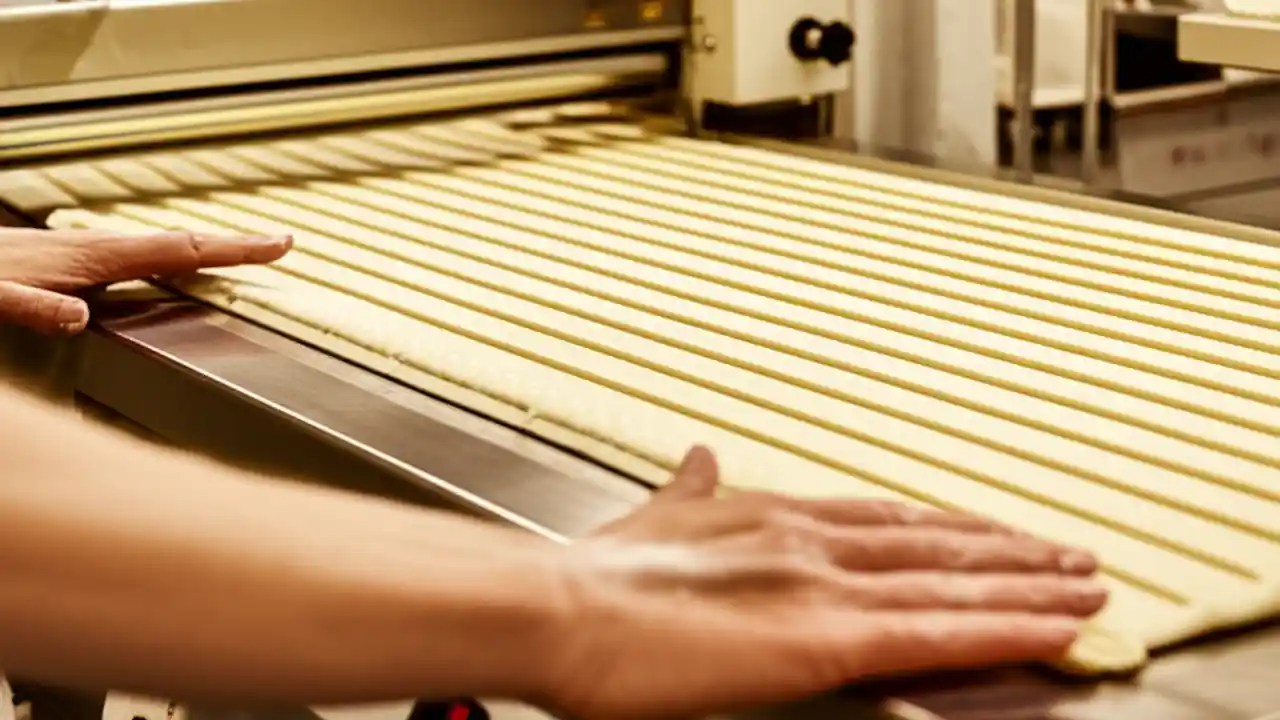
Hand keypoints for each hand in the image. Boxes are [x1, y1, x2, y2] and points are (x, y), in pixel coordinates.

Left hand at [0, 227, 290, 334]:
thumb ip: (30, 306)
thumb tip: (79, 316)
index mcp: (92, 258)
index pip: (177, 250)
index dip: (233, 249)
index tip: (280, 243)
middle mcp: (96, 249)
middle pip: (182, 243)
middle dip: (235, 245)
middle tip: (283, 243)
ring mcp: (87, 255)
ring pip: (163, 248)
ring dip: (208, 250)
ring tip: (244, 254)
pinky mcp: (75, 265)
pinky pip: (142, 261)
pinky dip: (174, 263)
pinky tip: (176, 272)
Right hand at [545, 447, 1105, 719]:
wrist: (561, 605)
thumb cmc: (595, 575)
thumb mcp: (653, 516)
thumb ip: (690, 493)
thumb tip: (701, 458)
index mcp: (773, 516)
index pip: (884, 520)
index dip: (945, 528)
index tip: (988, 532)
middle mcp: (811, 539)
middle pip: (934, 544)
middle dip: (1006, 551)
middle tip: (1069, 554)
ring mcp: (823, 585)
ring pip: (951, 581)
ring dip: (1025, 583)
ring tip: (1082, 585)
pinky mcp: (824, 637)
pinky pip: (938, 631)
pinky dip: (1002, 628)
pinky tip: (1048, 627)